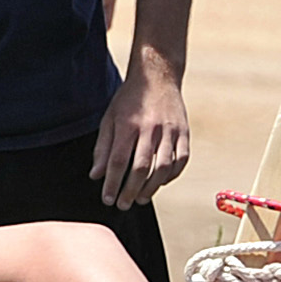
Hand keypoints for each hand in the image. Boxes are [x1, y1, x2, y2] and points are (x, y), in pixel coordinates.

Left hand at [90, 50, 188, 208]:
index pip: (119, 161)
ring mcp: (170, 131)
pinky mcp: (184, 132)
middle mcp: (150, 128)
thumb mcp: (109, 118)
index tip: (107, 199)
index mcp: (129, 124)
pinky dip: (172, 175)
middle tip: (122, 204)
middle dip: (130, 191)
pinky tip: (161, 183)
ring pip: (163, 167)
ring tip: (140, 199)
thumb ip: (103, 147)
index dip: (112, 183)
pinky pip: (181, 160)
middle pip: (141, 168)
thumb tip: (96, 175)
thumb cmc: (129, 100)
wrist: (158, 77)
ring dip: (152, 188)